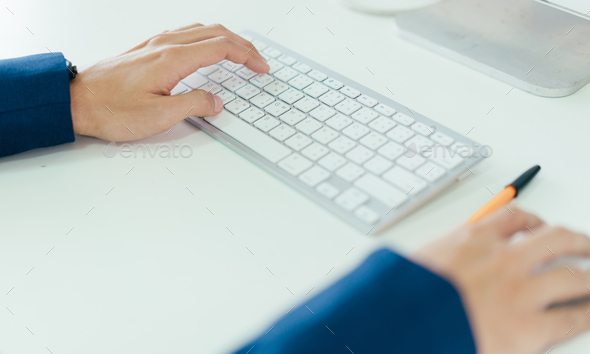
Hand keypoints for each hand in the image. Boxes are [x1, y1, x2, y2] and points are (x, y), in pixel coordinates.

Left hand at [69, 23, 268, 140]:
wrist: (76, 101)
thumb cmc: (111, 110)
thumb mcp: (159, 116)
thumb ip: (194, 105)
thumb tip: (216, 101)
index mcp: (173, 59)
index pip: (222, 47)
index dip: (247, 56)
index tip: (261, 67)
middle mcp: (165, 46)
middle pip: (215, 32)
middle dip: (243, 45)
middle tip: (258, 60)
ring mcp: (155, 45)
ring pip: (200, 29)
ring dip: (225, 38)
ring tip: (239, 52)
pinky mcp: (147, 50)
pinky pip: (184, 33)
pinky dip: (206, 37)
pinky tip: (204, 48)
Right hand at [412, 206, 589, 353]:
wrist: (404, 322)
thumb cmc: (405, 296)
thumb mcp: (421, 260)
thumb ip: (444, 255)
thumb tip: (446, 259)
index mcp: (473, 239)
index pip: (514, 217)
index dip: (533, 220)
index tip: (537, 224)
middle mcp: (503, 259)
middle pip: (556, 238)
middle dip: (576, 241)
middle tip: (584, 246)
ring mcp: (520, 291)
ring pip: (573, 275)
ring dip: (589, 277)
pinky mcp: (528, 326)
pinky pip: (573, 317)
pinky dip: (588, 314)